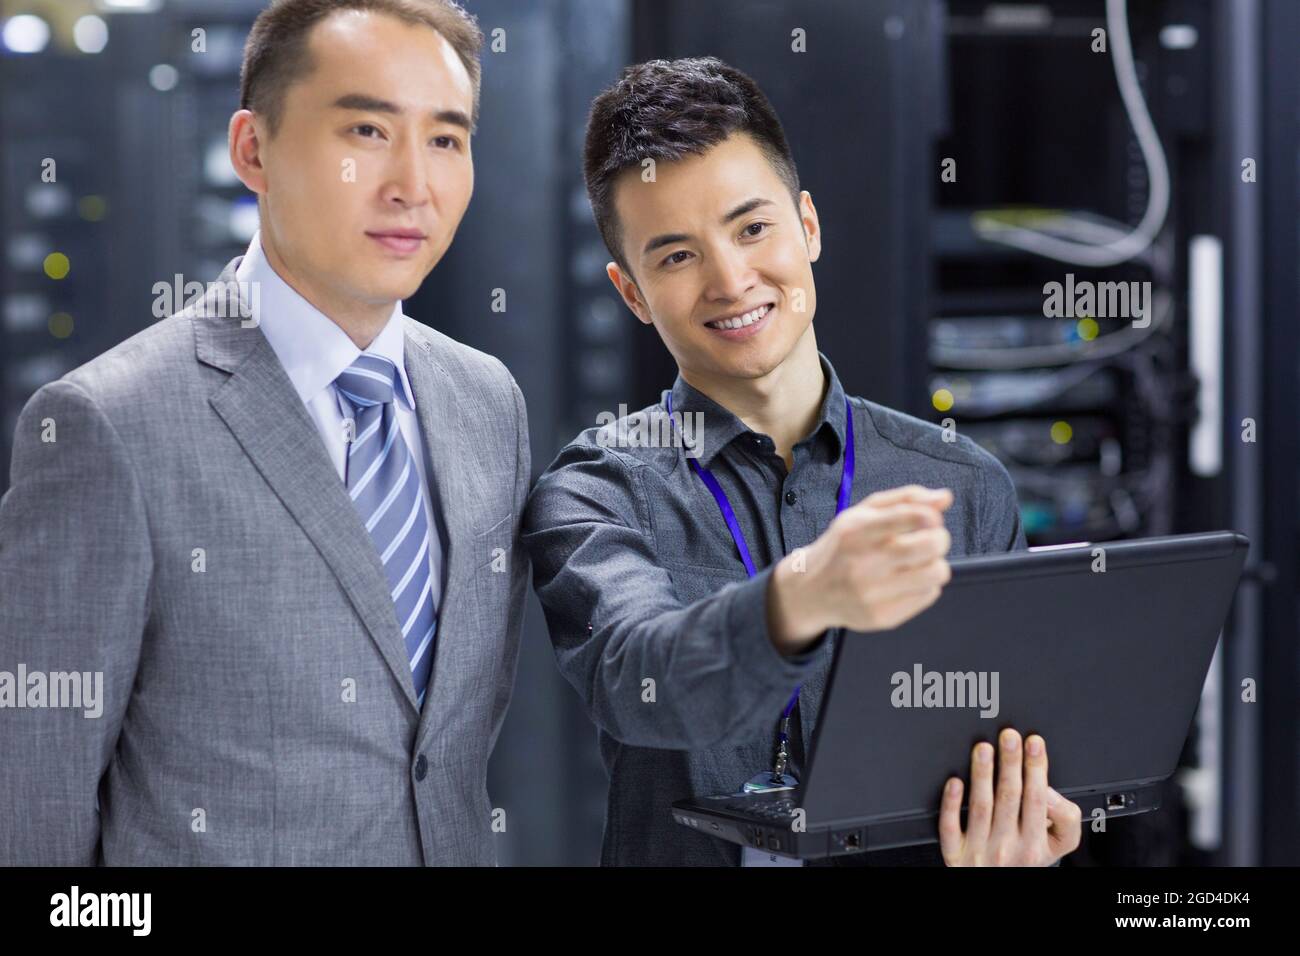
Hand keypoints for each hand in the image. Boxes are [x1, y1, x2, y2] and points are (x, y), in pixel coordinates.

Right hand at [766, 484, 953, 652]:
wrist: (812, 590)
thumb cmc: (844, 546)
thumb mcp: (863, 512)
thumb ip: (906, 499)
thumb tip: (945, 498)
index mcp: (857, 531)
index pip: (912, 517)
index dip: (931, 516)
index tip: (930, 519)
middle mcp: (863, 564)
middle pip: (932, 546)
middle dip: (939, 538)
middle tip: (930, 539)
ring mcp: (873, 594)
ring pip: (937, 573)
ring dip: (935, 563)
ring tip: (918, 562)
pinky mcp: (883, 618)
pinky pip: (929, 595)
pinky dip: (925, 585)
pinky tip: (905, 581)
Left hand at [939, 729, 1082, 865]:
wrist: (998, 888)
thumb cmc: (1025, 860)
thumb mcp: (1057, 846)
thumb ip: (1065, 819)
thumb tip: (1051, 791)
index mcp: (1034, 843)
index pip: (1037, 799)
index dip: (1036, 768)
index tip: (1034, 743)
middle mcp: (1007, 846)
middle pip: (1009, 798)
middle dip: (1011, 763)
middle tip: (1009, 736)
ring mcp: (979, 850)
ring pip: (981, 807)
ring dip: (983, 775)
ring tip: (984, 749)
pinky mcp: (955, 853)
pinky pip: (950, 827)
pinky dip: (952, 804)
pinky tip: (954, 782)